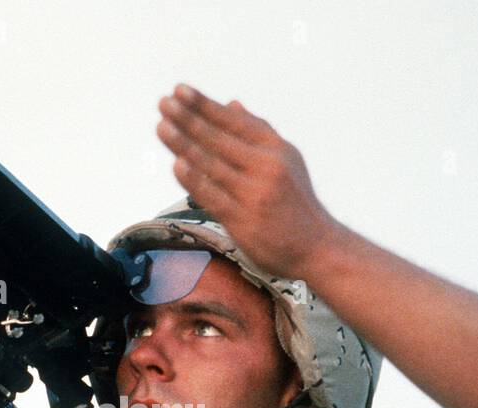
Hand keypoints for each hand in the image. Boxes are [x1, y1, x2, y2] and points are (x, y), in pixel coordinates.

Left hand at [156, 84, 339, 279]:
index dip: (205, 105)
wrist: (316, 247)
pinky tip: (176, 164)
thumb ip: (257, 132)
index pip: (233, 121)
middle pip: (219, 139)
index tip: (179, 90)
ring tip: (162, 126)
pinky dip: (193, 180)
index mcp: (275, 149)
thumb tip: (231, 103)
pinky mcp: (243, 221)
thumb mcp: (286, 160)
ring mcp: (254, 194)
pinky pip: (212, 196)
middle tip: (163, 103)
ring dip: (184, 144)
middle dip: (188, 119)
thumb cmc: (295, 202)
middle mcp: (266, 167)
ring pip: (212, 165)